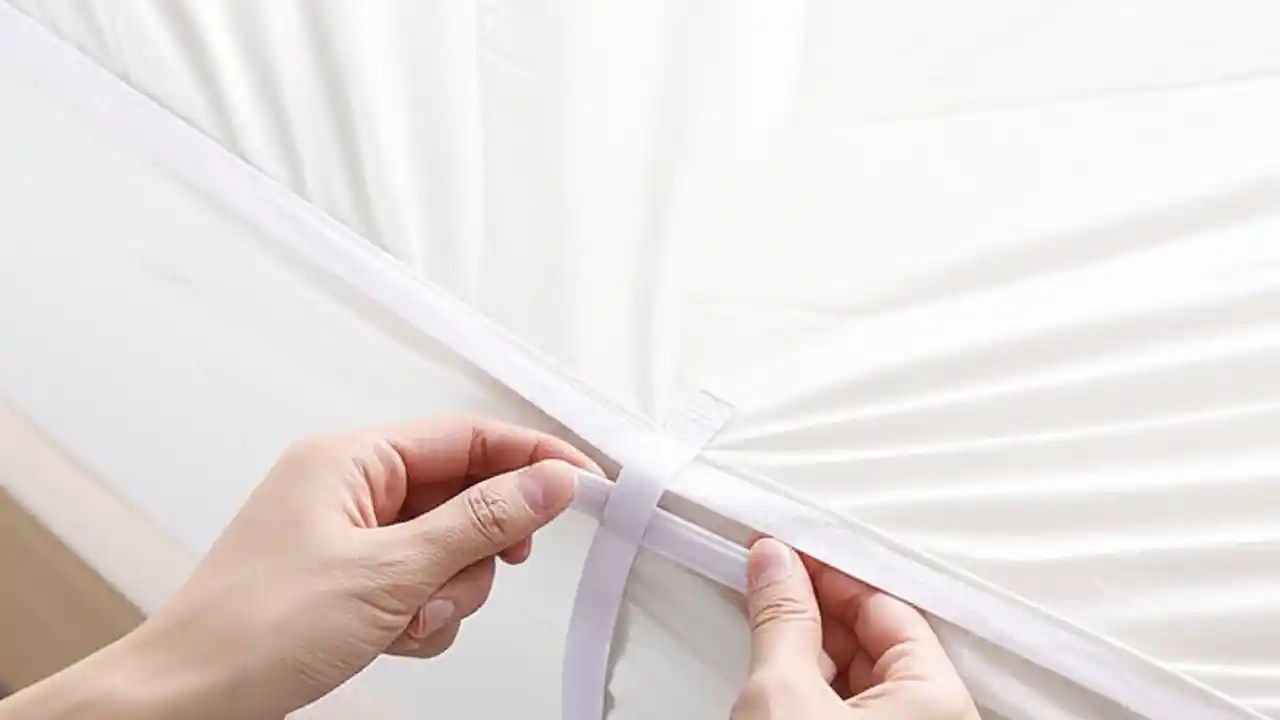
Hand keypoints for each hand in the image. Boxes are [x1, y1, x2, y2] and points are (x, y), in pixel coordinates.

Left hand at [1, 418, 597, 718]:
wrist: (188, 702)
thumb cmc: (254, 628)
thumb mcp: (388, 572)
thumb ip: (480, 522)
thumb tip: (550, 483)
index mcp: (351, 458)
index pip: (466, 437)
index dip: (530, 458)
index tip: (582, 484)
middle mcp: (353, 489)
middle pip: (464, 497)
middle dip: (472, 551)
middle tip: (461, 577)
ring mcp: (353, 538)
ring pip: (450, 551)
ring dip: (444, 594)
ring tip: (404, 620)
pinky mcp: (353, 583)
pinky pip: (424, 587)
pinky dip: (422, 617)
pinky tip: (389, 637)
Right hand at [732, 539, 979, 718]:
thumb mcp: (784, 694)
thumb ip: (782, 619)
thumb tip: (776, 566)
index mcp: (940, 701)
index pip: (886, 607)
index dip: (829, 575)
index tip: (788, 554)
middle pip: (875, 640)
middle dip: (817, 610)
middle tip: (770, 579)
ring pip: (860, 678)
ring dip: (810, 649)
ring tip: (766, 622)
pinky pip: (850, 708)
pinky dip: (813, 685)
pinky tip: (779, 670)